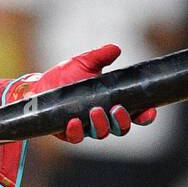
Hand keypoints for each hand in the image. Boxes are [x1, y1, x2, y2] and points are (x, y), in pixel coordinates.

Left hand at [0, 44, 156, 186]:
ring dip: (101, 125)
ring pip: (101, 134)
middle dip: (123, 121)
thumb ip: (100, 56)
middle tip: (117, 109)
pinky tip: (74, 122)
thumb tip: (115, 49)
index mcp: (112, 103)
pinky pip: (76, 138)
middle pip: (121, 128)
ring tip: (95, 111)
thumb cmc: (65, 76)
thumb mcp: (84, 62)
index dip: (145, 115)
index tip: (148, 110)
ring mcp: (86, 127)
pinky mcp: (68, 133)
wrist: (39, 85)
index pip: (135, 114)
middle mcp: (102, 118)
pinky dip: (77, 131)